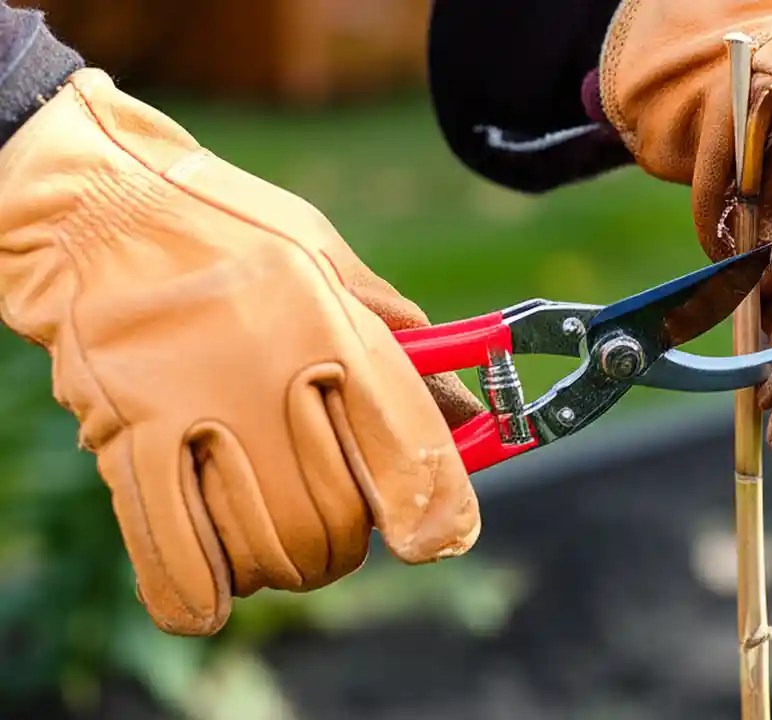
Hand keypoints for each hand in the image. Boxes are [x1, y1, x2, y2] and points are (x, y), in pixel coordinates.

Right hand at [0, 70, 482, 634]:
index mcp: (334, 324)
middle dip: (350, 542)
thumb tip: (466, 413)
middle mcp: (270, 371)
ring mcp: (193, 406)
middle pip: (338, 518)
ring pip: (268, 546)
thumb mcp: (332, 262)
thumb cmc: (226, 230)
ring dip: (285, 564)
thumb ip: (401, 343)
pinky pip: (173, 547)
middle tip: (341, 525)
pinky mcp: (125, 433)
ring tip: (279, 542)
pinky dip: (199, 591)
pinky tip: (214, 597)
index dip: (435, 512)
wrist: (93, 204)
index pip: (407, 449)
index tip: (439, 538)